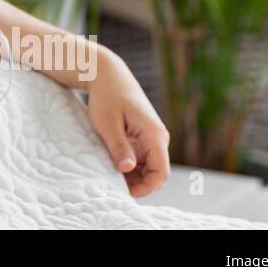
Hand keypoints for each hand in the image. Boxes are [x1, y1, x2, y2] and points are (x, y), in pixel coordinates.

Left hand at [85, 49, 170, 197]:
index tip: (125, 193)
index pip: (161, 172)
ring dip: (132, 175)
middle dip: (138, 184)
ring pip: (147, 167)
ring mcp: (151, 137)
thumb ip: (119, 147)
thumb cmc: (107, 96)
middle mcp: (158, 138)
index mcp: (154, 135)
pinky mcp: (143, 136)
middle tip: (112, 186)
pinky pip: (141, 158)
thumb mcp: (107, 123)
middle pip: (155, 173)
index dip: (146, 188)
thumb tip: (127, 170)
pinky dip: (129, 165)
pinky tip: (111, 164)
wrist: (107, 74)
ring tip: (109, 174)